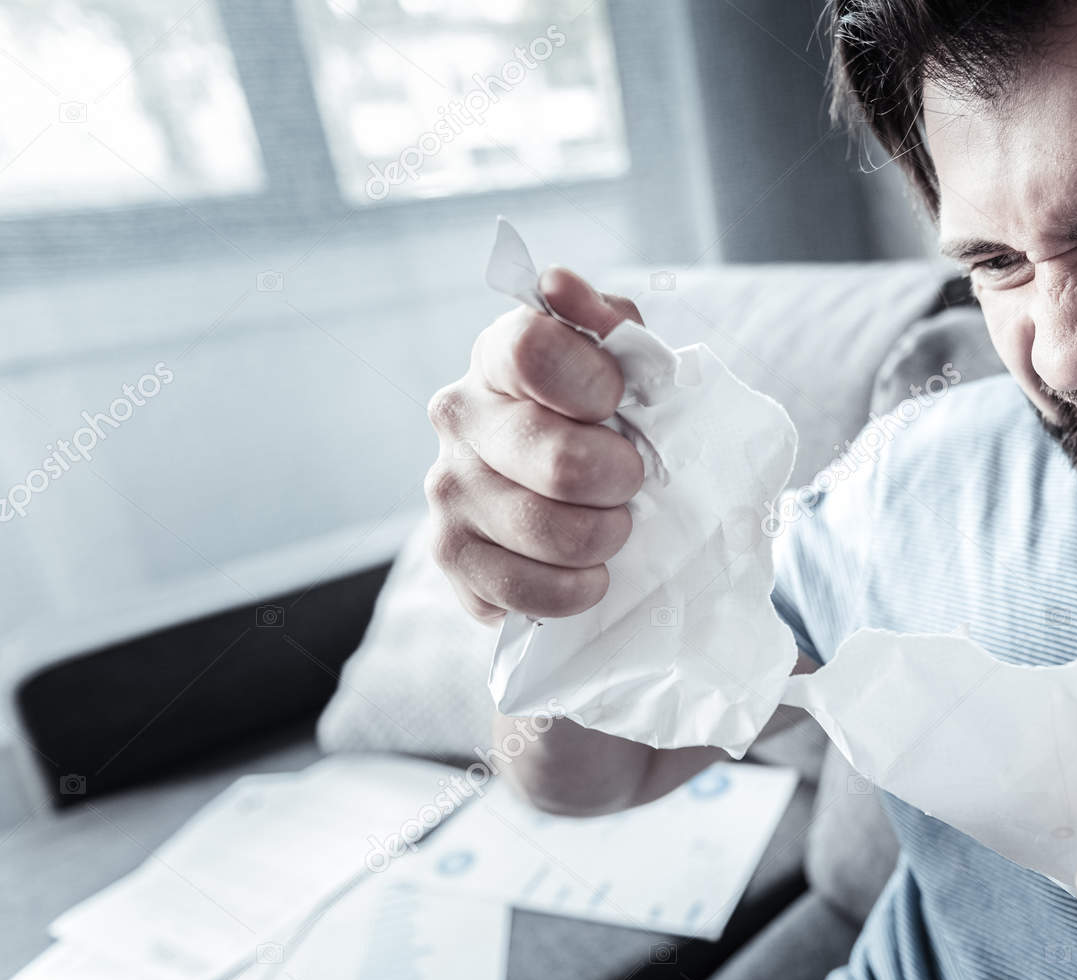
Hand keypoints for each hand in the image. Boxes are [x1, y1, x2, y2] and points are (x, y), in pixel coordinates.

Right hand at [425, 269, 646, 622]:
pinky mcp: (452, 561)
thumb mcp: (619, 360)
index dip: (597, 383)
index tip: (617, 403)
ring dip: (604, 537)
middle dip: (620, 478)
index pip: (535, 351)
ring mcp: (447, 492)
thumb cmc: (599, 418)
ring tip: (612, 526)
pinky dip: (575, 590)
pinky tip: (586, 572)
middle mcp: (458, 418)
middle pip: (560, 461)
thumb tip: (559, 287)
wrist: (562, 491)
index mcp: (498, 357)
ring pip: (550, 533)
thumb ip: (609, 322)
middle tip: (629, 479)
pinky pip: (528, 594)